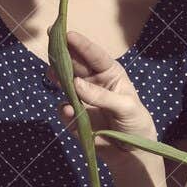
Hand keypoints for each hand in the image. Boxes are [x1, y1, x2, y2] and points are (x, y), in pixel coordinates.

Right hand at [46, 29, 157, 152]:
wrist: (132, 153)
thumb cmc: (136, 122)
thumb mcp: (126, 107)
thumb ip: (101, 95)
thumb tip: (75, 84)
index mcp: (109, 73)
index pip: (93, 55)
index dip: (80, 44)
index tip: (66, 34)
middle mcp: (93, 82)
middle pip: (75, 64)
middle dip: (62, 54)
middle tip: (50, 44)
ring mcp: (82, 99)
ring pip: (65, 83)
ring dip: (57, 77)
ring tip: (52, 74)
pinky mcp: (75, 118)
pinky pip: (65, 110)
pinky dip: (65, 110)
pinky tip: (69, 111)